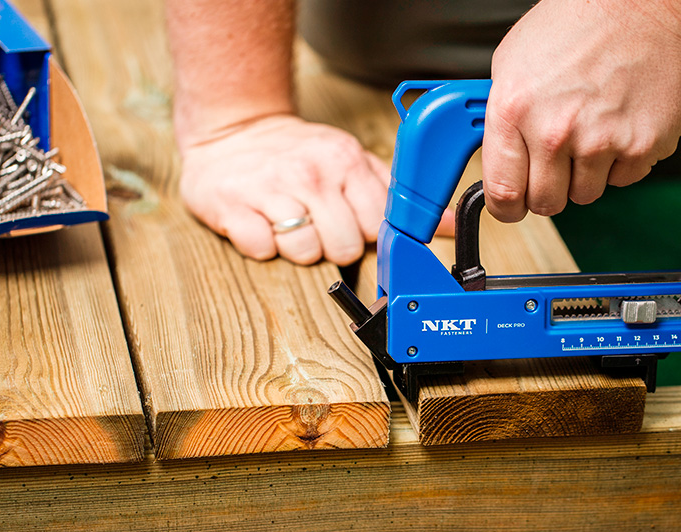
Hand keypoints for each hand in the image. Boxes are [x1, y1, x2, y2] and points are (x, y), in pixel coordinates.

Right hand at [178, 114, 390, 264]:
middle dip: (332, 245)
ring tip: (288, 222)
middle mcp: (309, 172)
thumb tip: (447, 225)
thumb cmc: (296, 153)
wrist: (233, 130)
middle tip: (316, 223)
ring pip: (305, 253)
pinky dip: (262, 245)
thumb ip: (395, 193)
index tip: (350, 222)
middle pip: (344, 247)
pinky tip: (262, 222)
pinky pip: (261, 250)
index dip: (364, 232)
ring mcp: (269, 189)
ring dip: (297, 247)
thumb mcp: (351, 159)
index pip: (375, 225)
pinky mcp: (232, 206)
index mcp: (344, 159)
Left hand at [481, 0, 680, 221]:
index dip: (506, 208)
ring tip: (592, 129)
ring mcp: (600, 142)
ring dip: (586, 174)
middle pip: (545, 203)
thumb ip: (502, 117)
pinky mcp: (641, 146)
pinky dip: (621, 161)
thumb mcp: (513, 63)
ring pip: (584, 195)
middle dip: (549, 190)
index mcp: (514, 111)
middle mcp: (554, 131)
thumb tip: (496, 157)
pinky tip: (619, 124)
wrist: (648, 7)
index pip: (502, 192)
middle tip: (558, 161)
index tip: (512, 206)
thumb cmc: (580, 26)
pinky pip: (623, 179)